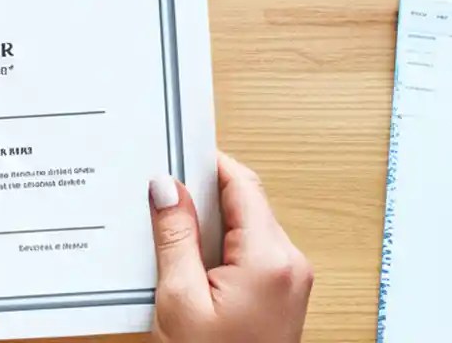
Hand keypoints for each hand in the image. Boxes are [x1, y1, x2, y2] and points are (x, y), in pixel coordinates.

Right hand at [148, 152, 312, 342]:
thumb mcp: (179, 299)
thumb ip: (174, 236)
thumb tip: (167, 186)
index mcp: (270, 258)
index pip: (242, 184)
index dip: (207, 163)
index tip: (176, 152)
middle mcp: (290, 263)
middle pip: (244, 203)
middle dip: (201, 196)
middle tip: (160, 197)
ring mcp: (291, 279)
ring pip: (245, 227)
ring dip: (208, 225)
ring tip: (169, 237)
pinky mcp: (282, 293)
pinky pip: (249, 251)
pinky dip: (218, 248)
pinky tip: (188, 263)